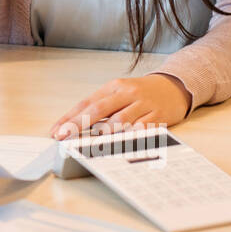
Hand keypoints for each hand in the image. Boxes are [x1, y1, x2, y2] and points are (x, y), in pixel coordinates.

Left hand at [49, 73, 191, 138]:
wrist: (174, 87)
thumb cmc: (141, 93)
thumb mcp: (119, 93)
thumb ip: (101, 107)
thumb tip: (76, 127)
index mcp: (113, 87)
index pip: (86, 103)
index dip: (70, 118)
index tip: (57, 131)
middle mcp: (127, 93)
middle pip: (99, 110)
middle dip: (79, 125)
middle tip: (65, 137)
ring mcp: (143, 104)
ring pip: (120, 120)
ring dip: (103, 133)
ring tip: (88, 142)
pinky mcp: (158, 116)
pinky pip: (141, 129)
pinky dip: (129, 137)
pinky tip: (119, 144)